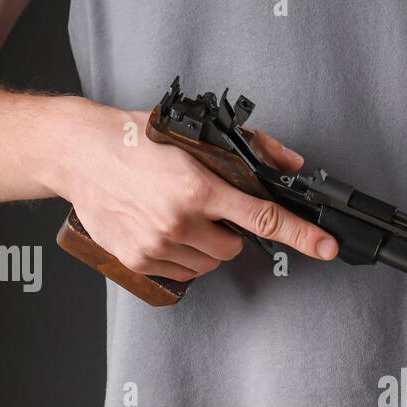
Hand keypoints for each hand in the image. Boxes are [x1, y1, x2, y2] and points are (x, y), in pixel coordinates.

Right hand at [57, 103, 336, 282]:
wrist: (79, 153)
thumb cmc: (135, 140)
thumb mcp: (194, 134)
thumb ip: (251, 148)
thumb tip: (291, 162)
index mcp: (198, 188)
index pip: (263, 218)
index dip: (301, 235)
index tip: (326, 247)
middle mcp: (179, 221)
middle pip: (234, 247)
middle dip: (228, 231)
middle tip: (204, 208)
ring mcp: (158, 245)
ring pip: (210, 263)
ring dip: (205, 245)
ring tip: (179, 216)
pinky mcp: (139, 261)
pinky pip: (182, 272)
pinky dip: (181, 256)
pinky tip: (162, 229)